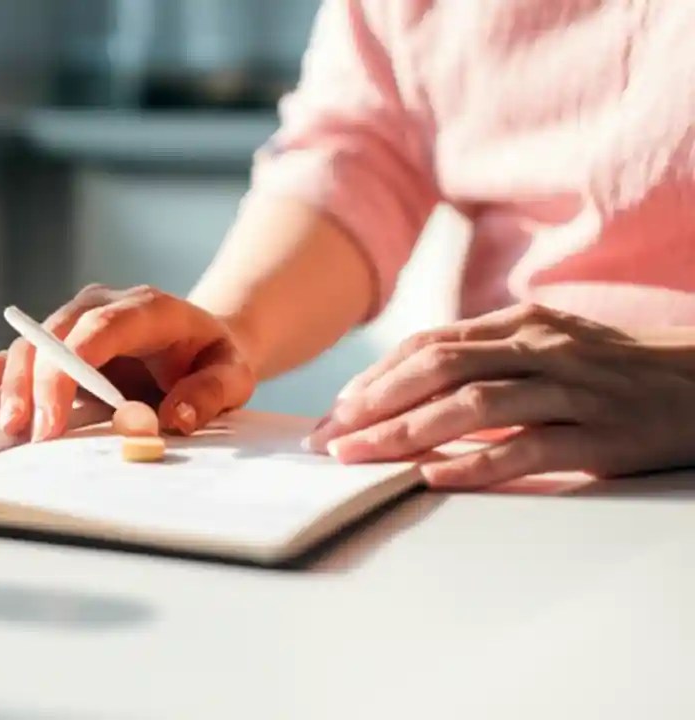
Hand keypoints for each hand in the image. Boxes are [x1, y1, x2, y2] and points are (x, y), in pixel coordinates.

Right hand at [0, 284, 255, 440]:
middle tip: (30, 433)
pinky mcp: (60, 342)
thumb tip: (173, 418)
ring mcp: (76, 320)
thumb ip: (208, 394)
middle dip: (36, 385)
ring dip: (13, 385)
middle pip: (56, 336)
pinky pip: (23, 354)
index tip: (56, 416)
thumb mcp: (233, 374)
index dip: (71, 369)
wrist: (204, 340)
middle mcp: (103, 305)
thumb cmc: (216, 358)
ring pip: (32, 345)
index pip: (100, 329)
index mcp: (147, 308)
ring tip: (9, 427)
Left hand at [305, 304, 694, 488]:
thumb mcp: (546, 347)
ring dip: (407, 431)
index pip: (428, 346)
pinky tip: (434, 477)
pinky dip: (476, 463)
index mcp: (518, 326)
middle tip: (328, 438)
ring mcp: (569, 388)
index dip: (374, 379)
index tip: (334, 412)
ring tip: (360, 455)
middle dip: (373, 404)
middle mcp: (537, 349)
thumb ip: (485, 359)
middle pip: (438, 369)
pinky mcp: (598, 433)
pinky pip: (527, 447)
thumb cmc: (614, 370)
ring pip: (473, 404)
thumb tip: (410, 388)